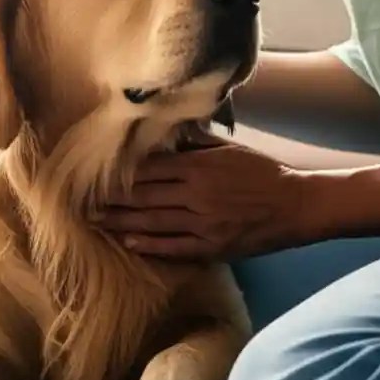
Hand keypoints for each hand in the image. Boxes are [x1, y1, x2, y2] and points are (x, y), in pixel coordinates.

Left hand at [96, 142, 313, 260]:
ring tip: (97, 222)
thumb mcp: (231, 149)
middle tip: (83, 203)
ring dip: (121, 222)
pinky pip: (174, 246)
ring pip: (152, 222)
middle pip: (143, 195)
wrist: (297, 204)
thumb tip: (171, 133)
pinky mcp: (212, 245)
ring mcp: (203, 222)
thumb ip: (198, 142)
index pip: (150, 169)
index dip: (121, 174)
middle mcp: (195, 193)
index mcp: (199, 166)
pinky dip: (149, 244)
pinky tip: (128, 242)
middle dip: (112, 199)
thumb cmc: (265, 173)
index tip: (98, 176)